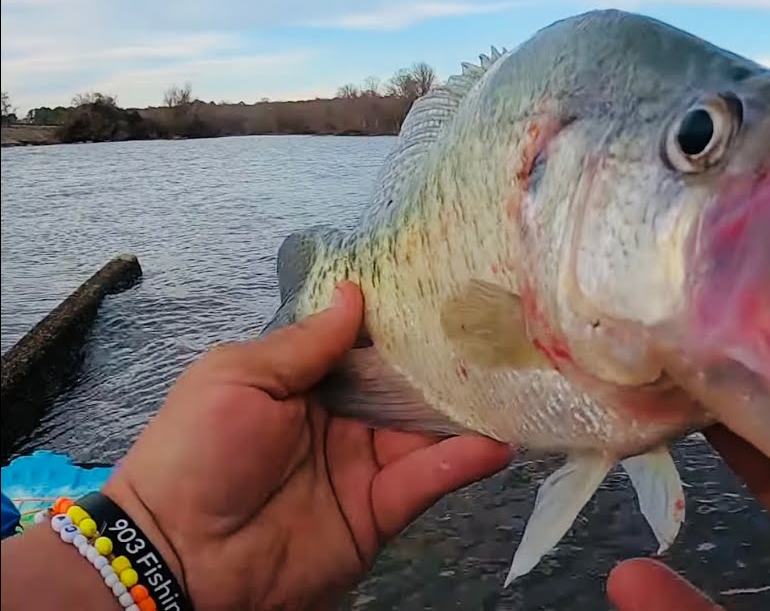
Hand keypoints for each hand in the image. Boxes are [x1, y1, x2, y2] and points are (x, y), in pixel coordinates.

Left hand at [100, 282, 512, 608]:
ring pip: (428, 429)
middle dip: (450, 360)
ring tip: (515, 379)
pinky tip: (495, 440)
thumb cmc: (195, 454)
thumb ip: (305, 343)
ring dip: (469, 408)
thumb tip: (355, 293)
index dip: (404, 322)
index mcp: (303, 383)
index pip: (366, 346)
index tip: (451, 289)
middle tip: (502, 330)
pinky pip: (427, 480)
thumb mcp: (238, 378)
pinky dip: (463, 460)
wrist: (177, 558)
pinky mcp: (379, 511)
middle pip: (407, 384)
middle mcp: (342, 419)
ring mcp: (364, 466)